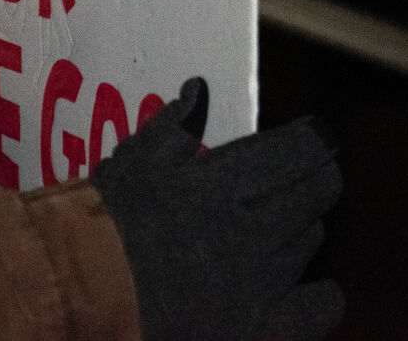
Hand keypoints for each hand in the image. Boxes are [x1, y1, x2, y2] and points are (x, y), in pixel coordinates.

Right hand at [92, 78, 342, 340]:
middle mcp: (252, 230)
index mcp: (223, 183)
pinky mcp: (260, 323)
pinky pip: (319, 307)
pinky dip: (319, 293)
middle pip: (318, 191)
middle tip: (298, 173)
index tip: (313, 134)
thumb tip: (201, 90)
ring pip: (312, 240)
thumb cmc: (107, 222)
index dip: (313, 139)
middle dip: (316, 174)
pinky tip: (298, 282)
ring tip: (277, 222)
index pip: (299, 151)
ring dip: (302, 224)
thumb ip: (173, 124)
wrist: (88, 295)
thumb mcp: (134, 160)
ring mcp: (260, 282)